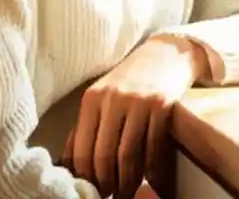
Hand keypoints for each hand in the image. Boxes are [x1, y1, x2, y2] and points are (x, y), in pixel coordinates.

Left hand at [62, 35, 207, 197]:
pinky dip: (151, 168)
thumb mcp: (104, 96)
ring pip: (128, 154)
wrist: (167, 53)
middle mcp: (112, 100)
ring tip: (128, 193)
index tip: (93, 191)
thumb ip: (87, 126)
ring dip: (128, 181)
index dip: (86, 178)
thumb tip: (70, 164)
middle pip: (103, 155)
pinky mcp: (161, 104)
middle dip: (106, 183)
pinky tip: (150, 179)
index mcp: (92, 100)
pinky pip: (153, 146)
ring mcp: (138, 102)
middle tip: (111, 196)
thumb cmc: (132, 79)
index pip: (82, 150)